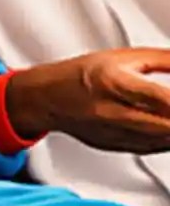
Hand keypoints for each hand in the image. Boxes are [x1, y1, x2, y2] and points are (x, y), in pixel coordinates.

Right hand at [7, 48, 169, 152]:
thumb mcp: (123, 57)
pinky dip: (167, 141)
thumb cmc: (81, 75)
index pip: (161, 98)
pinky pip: (149, 148)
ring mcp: (110, 132)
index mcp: (113, 82)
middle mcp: (109, 111)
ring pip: (160, 141)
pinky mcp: (112, 146)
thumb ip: (164, 60)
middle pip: (163, 126)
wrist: (46, 98)